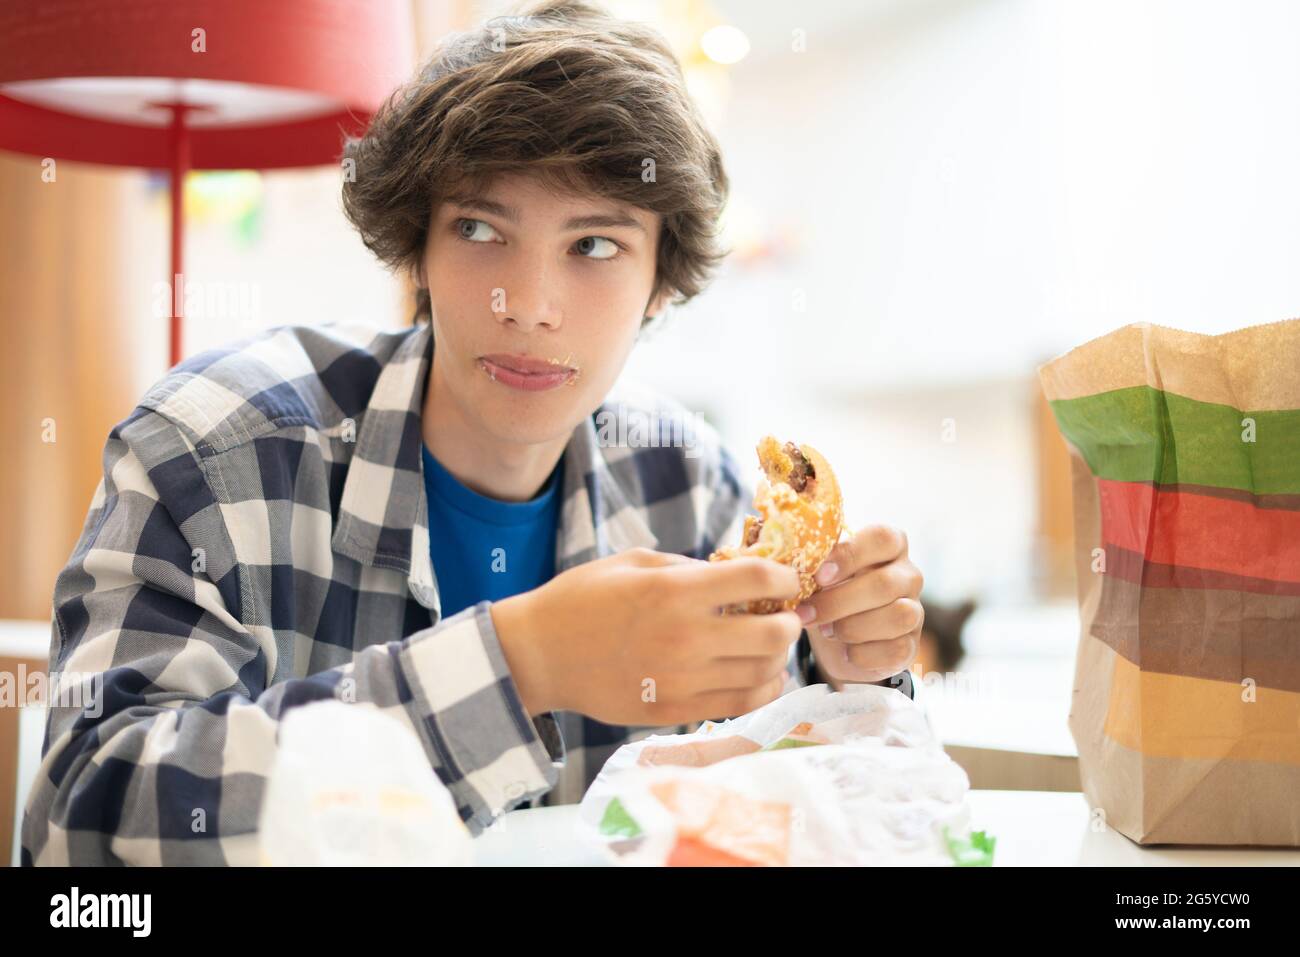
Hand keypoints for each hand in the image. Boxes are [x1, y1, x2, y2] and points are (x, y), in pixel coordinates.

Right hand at [492, 547, 803, 725]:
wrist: (540, 654)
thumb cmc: (582, 599)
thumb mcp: (633, 562)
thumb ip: (687, 566)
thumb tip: (734, 572)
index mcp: (674, 591)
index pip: (758, 580)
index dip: (786, 578)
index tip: (787, 580)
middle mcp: (685, 637)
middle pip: (774, 633)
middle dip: (789, 622)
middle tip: (784, 616)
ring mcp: (682, 679)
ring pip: (763, 673)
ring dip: (778, 657)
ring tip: (771, 646)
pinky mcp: (674, 710)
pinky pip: (740, 704)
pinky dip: (762, 689)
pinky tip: (759, 676)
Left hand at [796, 525, 923, 685]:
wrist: (837, 639)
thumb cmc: (829, 592)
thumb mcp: (821, 573)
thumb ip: (817, 563)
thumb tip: (795, 564)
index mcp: (889, 546)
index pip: (882, 538)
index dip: (850, 556)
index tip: (819, 576)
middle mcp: (909, 575)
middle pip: (885, 584)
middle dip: (839, 602)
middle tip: (806, 613)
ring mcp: (915, 610)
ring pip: (898, 617)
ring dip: (853, 628)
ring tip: (827, 631)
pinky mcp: (911, 645)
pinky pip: (897, 650)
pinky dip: (865, 654)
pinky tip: (846, 652)